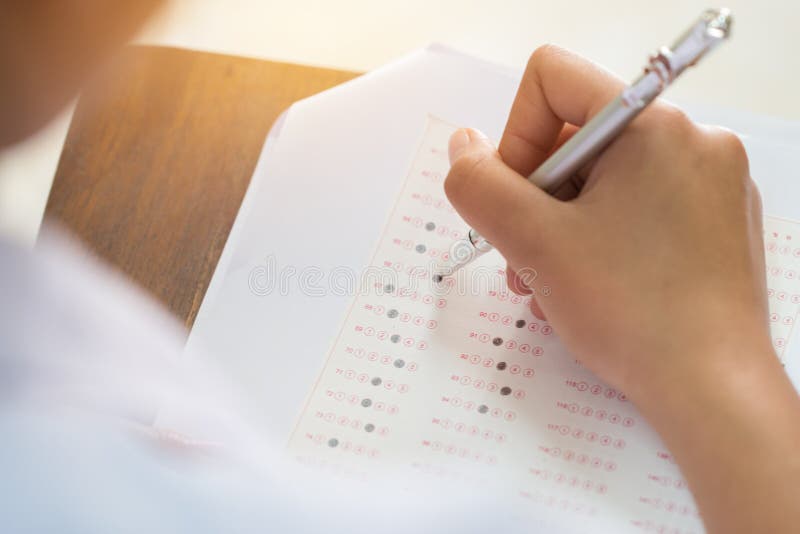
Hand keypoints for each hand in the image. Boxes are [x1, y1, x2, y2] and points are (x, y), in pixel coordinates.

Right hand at [444, 45, 768, 401]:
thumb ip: (480, 185)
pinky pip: (638, 205)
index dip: (515, 136)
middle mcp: (692, 140)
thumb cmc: (635, 314)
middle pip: (577, 136)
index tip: (517, 198)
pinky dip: (602, 237)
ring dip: (562, 224)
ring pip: (605, 177)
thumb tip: (464, 147)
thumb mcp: (534, 243)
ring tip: (551, 280)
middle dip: (537, 197)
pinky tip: (589, 286)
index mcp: (652, 126)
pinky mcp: (717, 219)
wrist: (711, 388)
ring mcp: (712, 181)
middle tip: (526, 254)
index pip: (553, 80)